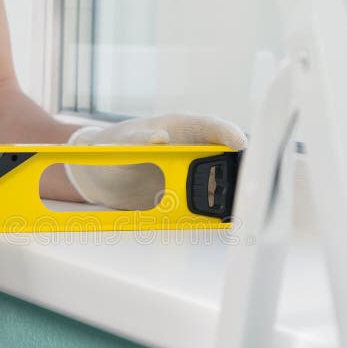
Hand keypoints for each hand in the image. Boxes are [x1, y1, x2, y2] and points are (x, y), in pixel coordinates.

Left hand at [66, 114, 246, 209]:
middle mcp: (190, 150)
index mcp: (179, 129)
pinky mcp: (185, 195)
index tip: (240, 143)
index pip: (211, 126)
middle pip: (224, 156)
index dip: (227, 133)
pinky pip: (205, 203)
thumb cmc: (110, 148)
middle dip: (239, 167)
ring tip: (239, 205)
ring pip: (220, 182)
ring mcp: (190, 173)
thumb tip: (160, 136)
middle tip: (248, 180)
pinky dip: (215, 212)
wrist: (98, 176)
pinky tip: (222, 220)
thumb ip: (138, 140)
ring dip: (230, 192)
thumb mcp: (120, 144)